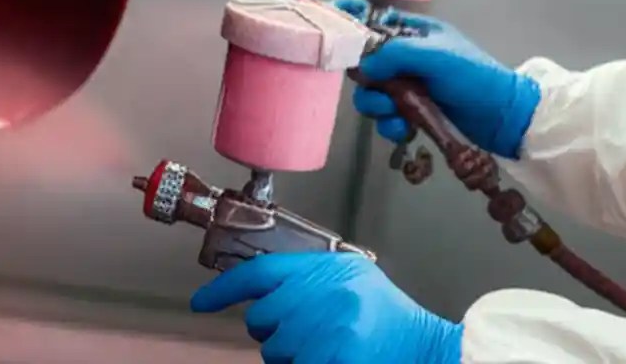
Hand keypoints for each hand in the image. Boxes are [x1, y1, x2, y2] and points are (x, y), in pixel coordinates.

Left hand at [191, 253, 461, 363]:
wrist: (424, 347)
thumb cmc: (388, 316)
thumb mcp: (353, 279)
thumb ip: (310, 279)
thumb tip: (266, 292)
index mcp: (324, 269)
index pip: (259, 273)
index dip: (223, 288)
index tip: (201, 302)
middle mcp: (318, 295)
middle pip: (261, 319)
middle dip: (275, 331)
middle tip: (308, 334)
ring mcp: (321, 330)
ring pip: (274, 352)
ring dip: (292, 356)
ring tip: (328, 347)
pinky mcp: (328, 358)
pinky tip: (331, 357)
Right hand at [333, 0, 540, 158]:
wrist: (504, 118)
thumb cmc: (475, 77)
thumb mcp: (437, 56)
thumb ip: (397, 54)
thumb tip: (364, 64)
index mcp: (415, 32)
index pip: (374, 21)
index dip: (350, 24)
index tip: (332, 36)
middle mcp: (407, 57)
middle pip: (365, 64)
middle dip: (366, 81)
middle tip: (379, 90)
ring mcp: (410, 86)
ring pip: (372, 94)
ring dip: (376, 106)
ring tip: (395, 115)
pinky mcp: (414, 113)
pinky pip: (386, 118)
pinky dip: (390, 126)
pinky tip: (404, 130)